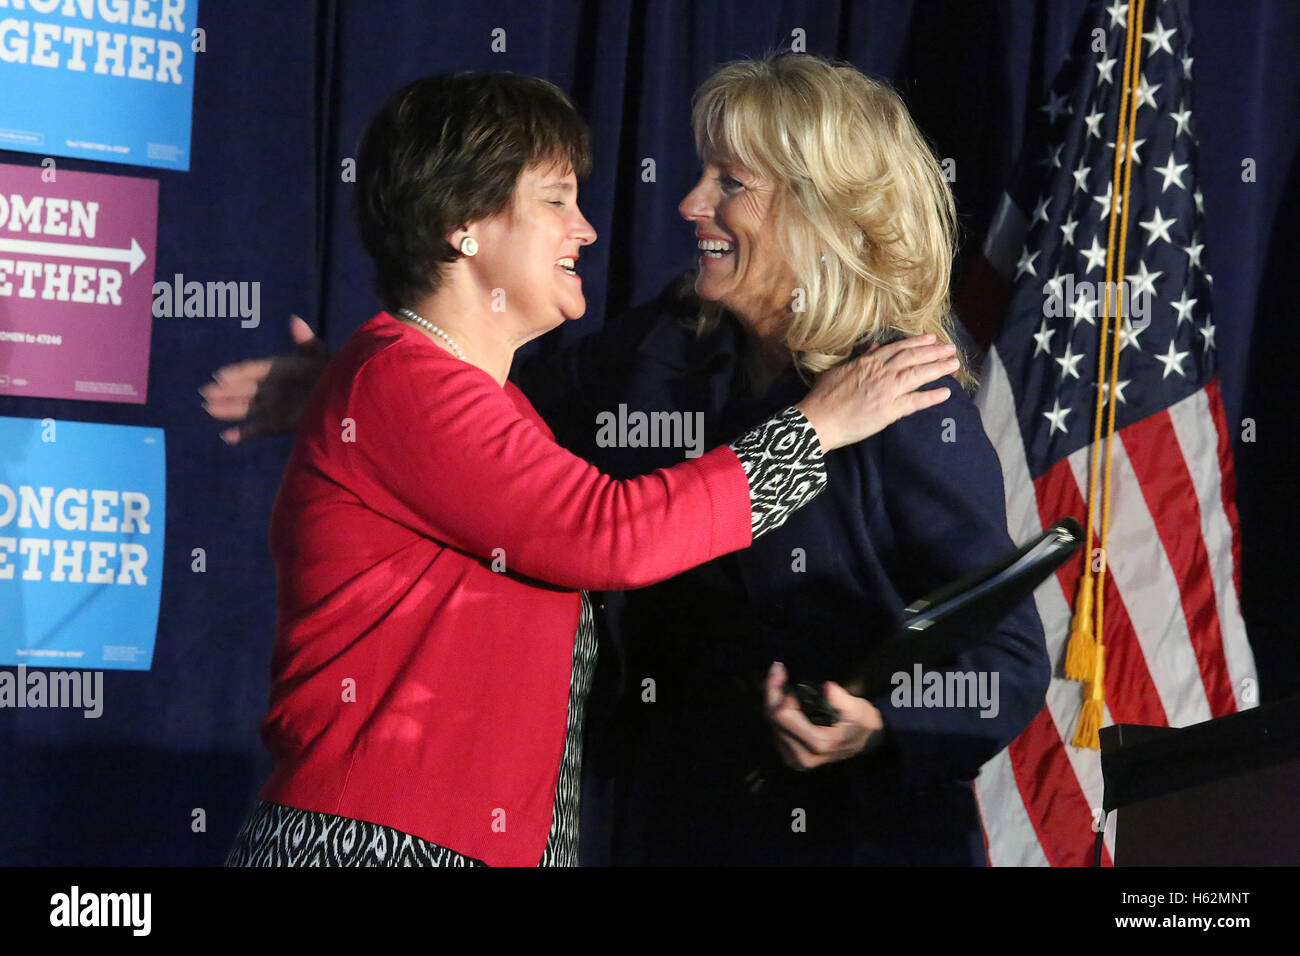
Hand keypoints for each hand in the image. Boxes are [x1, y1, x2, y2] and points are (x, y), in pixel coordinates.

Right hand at [200, 314, 328, 443]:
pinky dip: (244, 433)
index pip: (253, 370)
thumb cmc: (334, 372)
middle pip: (245, 389)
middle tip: (205, 394)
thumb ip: (306, 342)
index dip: (238, 373)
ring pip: (247, 408)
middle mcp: (273, 387)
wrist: (347, 397)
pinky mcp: (281, 424)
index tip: (220, 376)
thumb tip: (295, 320)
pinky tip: (227, 436)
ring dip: (228, 409)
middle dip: (226, 392)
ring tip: (209, 409)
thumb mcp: (321, 356)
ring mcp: (276, 406)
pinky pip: (260, 428)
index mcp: (279, 368)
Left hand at [764, 661, 884, 769]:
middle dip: (772, 691)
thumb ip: (843, 700)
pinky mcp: (790, 756)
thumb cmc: (861, 724)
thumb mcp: (859, 710)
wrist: (864, 742)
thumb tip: (828, 688)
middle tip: (777, 669)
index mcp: (818, 743)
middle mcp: (802, 755)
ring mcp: (795, 758)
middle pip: (773, 718)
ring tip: (780, 679)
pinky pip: (775, 729)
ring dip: (773, 700)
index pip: (782, 716)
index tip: (783, 671)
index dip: (778, 692)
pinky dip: (776, 709)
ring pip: (771, 723)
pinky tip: (783, 696)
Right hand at [795, 334, 957, 451]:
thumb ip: (860, 359)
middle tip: (950, 348)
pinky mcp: (889, 410)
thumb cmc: (823, 397)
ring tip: (954, 364)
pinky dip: (932, 397)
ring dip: (938, 368)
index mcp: (868, 363)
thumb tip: (875, 348)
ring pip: (918, 375)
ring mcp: (886, 391)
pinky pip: (915, 402)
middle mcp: (881, 373)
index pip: (898, 349)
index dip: (917, 343)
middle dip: (934, 351)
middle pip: (913, 358)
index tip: (931, 338)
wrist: (818, 419)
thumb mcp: (839, 370)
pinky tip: (946, 393)